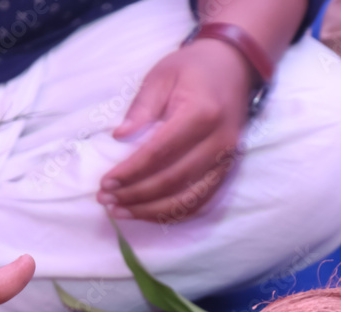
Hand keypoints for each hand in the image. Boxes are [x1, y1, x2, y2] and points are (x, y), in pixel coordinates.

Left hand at [97, 39, 251, 222]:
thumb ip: (140, 107)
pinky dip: (173, 214)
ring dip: (151, 211)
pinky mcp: (228, 170)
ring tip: (121, 212)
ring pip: (187, 199)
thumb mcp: (161, 76)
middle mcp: (218, 141)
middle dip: (135, 195)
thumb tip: (118, 136)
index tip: (105, 182)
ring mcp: (226, 159)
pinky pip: (201, 202)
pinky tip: (148, 214)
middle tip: (106, 200)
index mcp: (200, 113)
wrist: (234, 67)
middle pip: (172, 181)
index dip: (130, 172)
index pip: (159, 153)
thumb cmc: (193, 68)